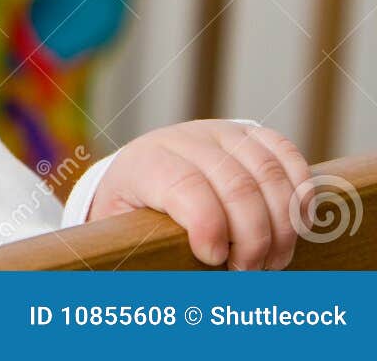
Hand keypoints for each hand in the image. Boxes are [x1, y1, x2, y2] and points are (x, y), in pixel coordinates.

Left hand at [87, 119, 312, 269]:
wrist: (144, 171)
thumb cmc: (138, 213)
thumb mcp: (126, 233)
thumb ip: (144, 252)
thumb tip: (173, 291)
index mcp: (146, 163)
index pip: (185, 186)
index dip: (208, 226)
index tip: (214, 258)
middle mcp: (184, 140)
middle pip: (237, 185)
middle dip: (252, 238)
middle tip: (248, 272)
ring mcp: (221, 133)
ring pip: (269, 173)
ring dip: (281, 226)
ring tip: (271, 260)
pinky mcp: (251, 135)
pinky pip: (289, 155)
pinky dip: (300, 195)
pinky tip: (295, 228)